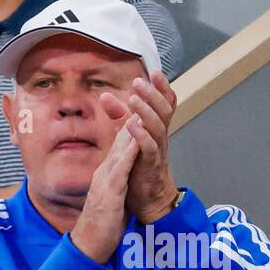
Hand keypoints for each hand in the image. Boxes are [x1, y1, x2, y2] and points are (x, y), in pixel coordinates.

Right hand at [69, 122, 138, 264]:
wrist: (89, 246)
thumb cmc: (102, 227)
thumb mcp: (112, 199)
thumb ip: (117, 184)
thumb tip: (124, 177)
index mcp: (107, 174)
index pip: (120, 145)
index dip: (131, 126)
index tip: (142, 108)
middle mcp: (104, 173)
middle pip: (120, 141)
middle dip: (132, 118)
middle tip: (143, 96)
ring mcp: (105, 182)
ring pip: (120, 150)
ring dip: (131, 129)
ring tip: (143, 109)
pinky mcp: (109, 193)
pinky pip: (120, 169)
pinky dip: (129, 153)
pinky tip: (137, 139)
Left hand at [101, 70, 179, 223]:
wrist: (147, 198)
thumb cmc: (139, 165)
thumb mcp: (129, 135)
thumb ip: (119, 116)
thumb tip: (105, 96)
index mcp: (156, 127)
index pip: (164, 102)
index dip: (162, 87)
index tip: (155, 71)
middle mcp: (161, 136)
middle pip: (163, 109)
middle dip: (153, 94)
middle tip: (139, 81)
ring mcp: (158, 150)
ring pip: (158, 126)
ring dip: (146, 110)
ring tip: (134, 98)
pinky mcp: (151, 165)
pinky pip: (150, 148)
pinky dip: (142, 136)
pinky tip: (132, 125)